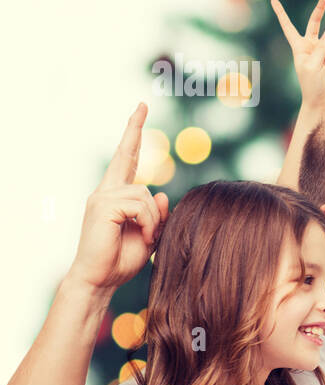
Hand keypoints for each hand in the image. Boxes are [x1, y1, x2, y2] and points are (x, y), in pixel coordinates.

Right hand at [67, 103, 170, 291]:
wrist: (99, 280)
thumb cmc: (122, 261)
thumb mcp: (151, 235)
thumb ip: (158, 215)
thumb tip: (164, 193)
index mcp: (116, 196)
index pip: (127, 160)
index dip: (133, 137)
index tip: (140, 112)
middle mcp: (106, 191)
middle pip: (124, 155)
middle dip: (134, 129)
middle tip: (143, 104)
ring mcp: (101, 196)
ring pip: (146, 194)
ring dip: (155, 219)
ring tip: (149, 237)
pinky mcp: (102, 206)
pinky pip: (141, 204)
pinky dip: (150, 221)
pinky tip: (145, 235)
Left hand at [270, 0, 324, 113]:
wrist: (322, 101)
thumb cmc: (311, 86)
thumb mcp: (313, 66)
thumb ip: (321, 48)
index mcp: (299, 47)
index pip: (288, 27)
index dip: (281, 14)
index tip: (273, 1)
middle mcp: (310, 45)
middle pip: (315, 22)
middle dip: (321, 9)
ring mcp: (323, 50)